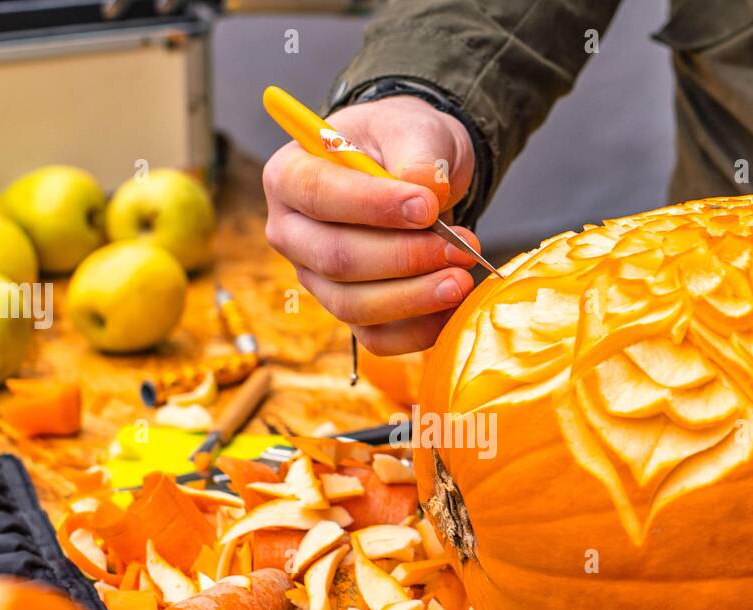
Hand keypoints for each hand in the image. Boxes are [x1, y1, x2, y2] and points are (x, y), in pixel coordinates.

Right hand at [263, 95, 479, 354]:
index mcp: (290, 176)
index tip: (427, 207)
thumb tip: (426, 193)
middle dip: (404, 258)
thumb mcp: (414, 128)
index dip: (373, 206)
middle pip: (337, 260)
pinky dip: (417, 331)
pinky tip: (453, 308)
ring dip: (414, 298)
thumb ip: (419, 154)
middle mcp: (292, 233)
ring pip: (354, 306)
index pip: (319, 195)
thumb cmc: (403, 145)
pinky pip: (375, 338)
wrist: (416, 177)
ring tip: (462, 279)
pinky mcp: (348, 311)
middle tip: (461, 247)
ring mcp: (316, 278)